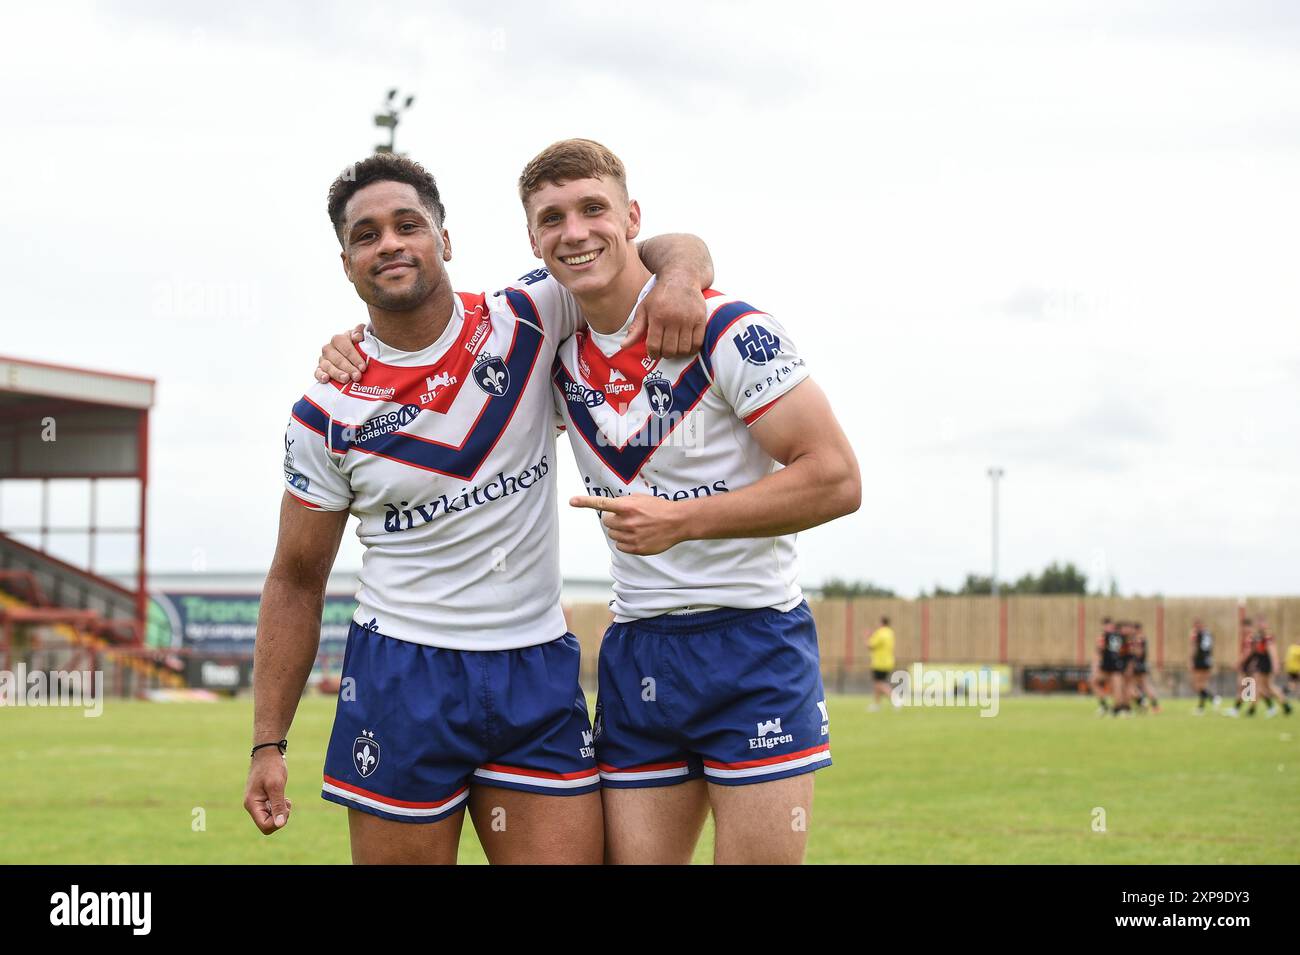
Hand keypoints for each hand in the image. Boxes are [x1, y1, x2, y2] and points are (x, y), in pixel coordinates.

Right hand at [244, 748, 293, 834]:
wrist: (268, 752)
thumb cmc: (271, 767)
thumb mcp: (276, 786)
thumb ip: (278, 805)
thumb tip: (280, 824)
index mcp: (252, 804)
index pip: (265, 826)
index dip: (278, 822)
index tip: (285, 807)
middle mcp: (252, 805)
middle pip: (267, 825)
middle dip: (280, 817)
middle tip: (286, 803)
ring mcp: (257, 803)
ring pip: (270, 819)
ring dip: (281, 812)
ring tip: (285, 799)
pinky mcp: (263, 799)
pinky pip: (271, 811)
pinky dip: (280, 807)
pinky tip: (283, 797)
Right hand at [314, 324, 367, 383]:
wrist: (353, 356)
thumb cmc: (359, 346)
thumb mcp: (362, 337)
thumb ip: (360, 332)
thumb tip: (357, 336)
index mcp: (339, 339)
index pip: (345, 347)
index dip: (354, 357)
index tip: (363, 367)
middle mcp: (329, 348)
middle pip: (337, 358)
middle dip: (348, 368)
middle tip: (357, 376)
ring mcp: (323, 359)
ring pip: (328, 366)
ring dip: (337, 373)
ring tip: (346, 379)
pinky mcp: (320, 369)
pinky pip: (317, 373)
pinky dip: (321, 376)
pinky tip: (326, 379)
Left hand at [570, 494, 687, 555]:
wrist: (677, 522)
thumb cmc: (659, 508)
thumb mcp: (641, 498)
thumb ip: (624, 503)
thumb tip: (611, 509)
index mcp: (627, 506)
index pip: (602, 504)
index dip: (585, 502)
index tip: (571, 501)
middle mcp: (627, 522)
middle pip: (606, 522)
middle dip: (613, 520)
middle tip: (626, 518)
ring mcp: (631, 536)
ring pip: (612, 535)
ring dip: (619, 531)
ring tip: (635, 527)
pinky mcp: (636, 548)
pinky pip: (620, 547)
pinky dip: (625, 542)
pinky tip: (637, 536)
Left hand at [621, 277, 705, 360]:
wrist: (682, 277)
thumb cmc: (660, 295)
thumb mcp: (644, 308)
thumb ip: (635, 328)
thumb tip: (623, 346)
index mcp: (657, 316)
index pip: (654, 345)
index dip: (653, 354)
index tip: (653, 354)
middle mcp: (673, 319)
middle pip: (670, 350)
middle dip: (665, 354)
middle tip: (664, 351)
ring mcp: (688, 319)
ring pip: (684, 349)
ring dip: (678, 354)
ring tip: (675, 349)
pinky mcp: (700, 319)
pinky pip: (697, 343)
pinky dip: (691, 349)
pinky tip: (686, 346)